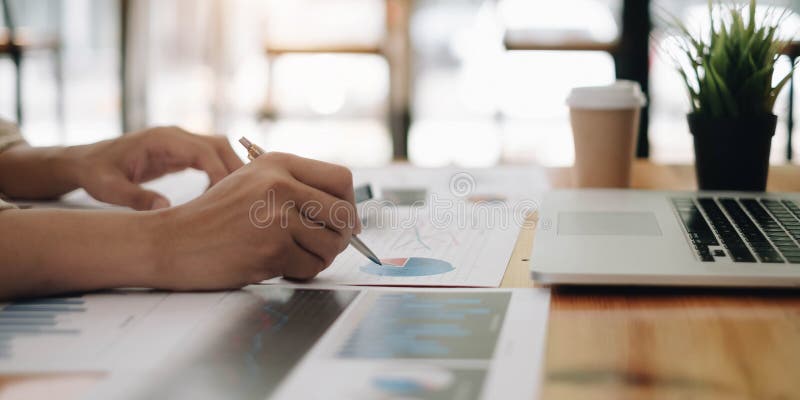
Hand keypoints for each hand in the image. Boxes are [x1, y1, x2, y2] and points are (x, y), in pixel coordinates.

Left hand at [69, 126, 243, 209]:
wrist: (85, 162)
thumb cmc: (95, 173)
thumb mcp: (109, 189)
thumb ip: (136, 198)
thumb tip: (166, 210)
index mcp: (161, 138)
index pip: (204, 151)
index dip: (221, 173)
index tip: (228, 197)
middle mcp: (175, 135)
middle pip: (219, 145)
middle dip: (236, 169)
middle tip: (245, 199)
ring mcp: (179, 142)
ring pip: (219, 150)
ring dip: (232, 170)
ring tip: (238, 198)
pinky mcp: (180, 152)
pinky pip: (209, 158)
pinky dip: (220, 173)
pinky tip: (219, 195)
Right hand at [147, 152, 360, 289]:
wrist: (171, 242)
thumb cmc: (213, 217)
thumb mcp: (252, 182)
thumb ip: (295, 187)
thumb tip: (347, 212)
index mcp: (278, 163)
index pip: (341, 179)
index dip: (349, 204)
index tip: (344, 220)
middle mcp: (280, 184)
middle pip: (343, 213)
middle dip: (341, 236)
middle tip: (325, 246)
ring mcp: (276, 217)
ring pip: (331, 244)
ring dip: (320, 257)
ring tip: (294, 255)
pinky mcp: (271, 249)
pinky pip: (310, 267)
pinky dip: (300, 272)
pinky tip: (278, 266)